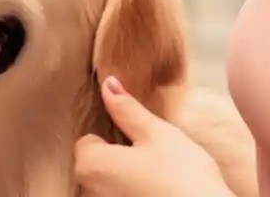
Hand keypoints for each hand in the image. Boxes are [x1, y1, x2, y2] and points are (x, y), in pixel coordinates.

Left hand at [74, 76, 231, 196]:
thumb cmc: (182, 176)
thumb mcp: (157, 133)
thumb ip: (127, 109)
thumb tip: (108, 84)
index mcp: (90, 166)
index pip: (87, 141)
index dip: (113, 136)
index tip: (137, 138)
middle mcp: (90, 191)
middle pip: (97, 164)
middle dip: (119, 157)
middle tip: (152, 156)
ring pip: (110, 182)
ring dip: (127, 177)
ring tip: (158, 174)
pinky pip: (122, 194)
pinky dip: (135, 192)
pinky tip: (158, 191)